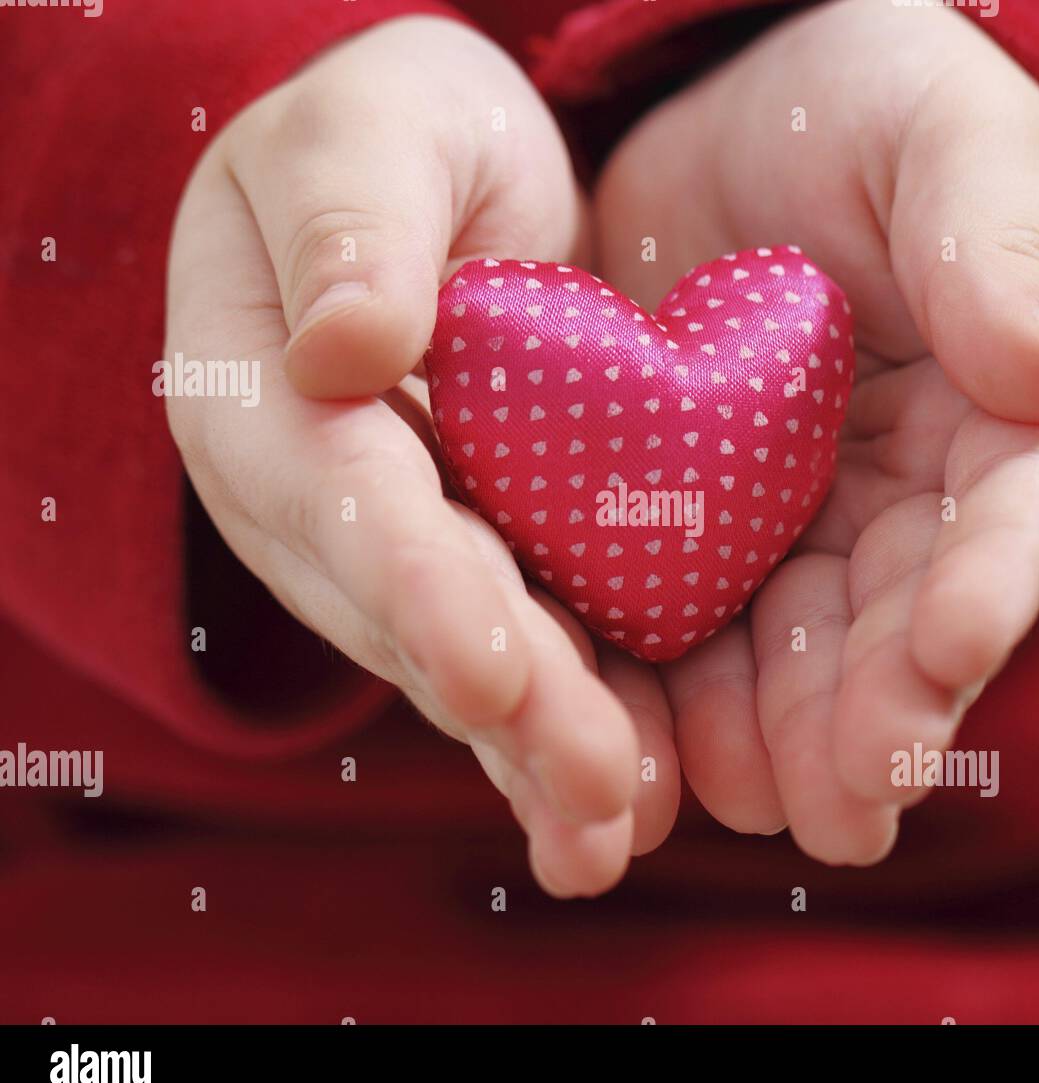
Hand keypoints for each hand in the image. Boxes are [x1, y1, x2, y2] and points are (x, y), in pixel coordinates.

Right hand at [165, 16, 678, 894]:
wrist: (430, 188)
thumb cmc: (398, 135)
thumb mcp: (373, 129)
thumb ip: (349, 221)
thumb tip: (345, 345)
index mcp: (261, 388)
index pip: (337, 494)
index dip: (412, 582)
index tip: (492, 666)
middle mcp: (314, 496)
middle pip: (406, 609)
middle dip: (505, 704)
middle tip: (600, 785)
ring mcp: (386, 546)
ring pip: (461, 658)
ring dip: (537, 752)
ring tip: (613, 834)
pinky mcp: (464, 564)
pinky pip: (509, 653)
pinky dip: (559, 731)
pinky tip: (615, 811)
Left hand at [594, 0, 1038, 862]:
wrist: (747, 124)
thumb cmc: (882, 111)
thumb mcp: (951, 141)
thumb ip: (999, 243)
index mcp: (1018, 414)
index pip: (1021, 513)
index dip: (991, 587)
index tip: (945, 651)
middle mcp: (924, 496)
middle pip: (908, 619)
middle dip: (877, 712)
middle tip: (843, 806)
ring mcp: (814, 523)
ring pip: (806, 647)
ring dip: (778, 733)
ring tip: (745, 802)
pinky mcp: (711, 528)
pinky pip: (697, 616)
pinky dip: (674, 686)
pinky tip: (647, 749)